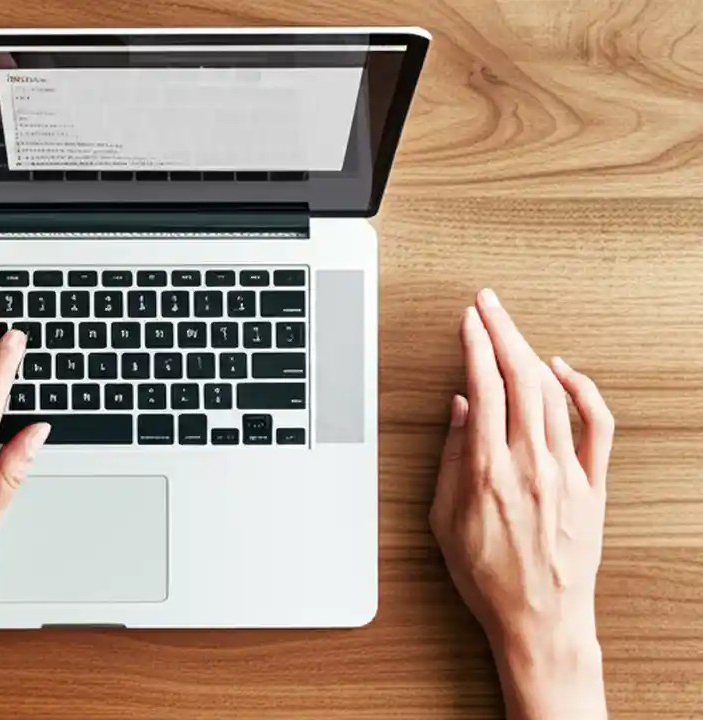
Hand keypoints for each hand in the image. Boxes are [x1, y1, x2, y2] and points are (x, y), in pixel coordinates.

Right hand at [430, 289, 613, 719]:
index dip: (474, 345)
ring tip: (513, 331)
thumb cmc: (487, 577)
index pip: (482, 387)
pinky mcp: (592, 485)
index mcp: (486, 471)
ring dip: (531, 353)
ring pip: (552, 393)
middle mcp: (529, 464)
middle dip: (501, 332)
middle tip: (488, 305)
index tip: (468, 321)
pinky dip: (582, 390)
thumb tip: (461, 410)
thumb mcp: (445, 520)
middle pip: (519, 378)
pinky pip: (595, 425)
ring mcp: (566, 472)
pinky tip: (564, 371)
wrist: (539, 619)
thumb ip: (451, 459)